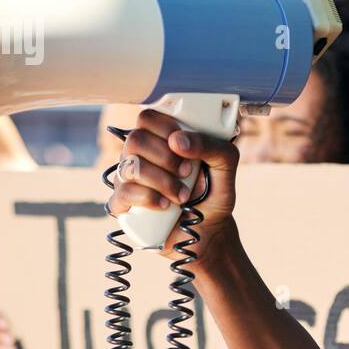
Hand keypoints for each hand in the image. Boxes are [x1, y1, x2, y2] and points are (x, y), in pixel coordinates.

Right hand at [105, 109, 240, 263]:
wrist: (209, 231)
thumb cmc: (213, 193)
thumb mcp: (225, 164)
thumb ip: (212, 145)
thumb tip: (177, 141)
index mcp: (161, 139)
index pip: (148, 117)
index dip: (165, 128)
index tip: (184, 146)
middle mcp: (141, 156)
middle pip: (135, 140)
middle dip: (166, 158)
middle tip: (187, 172)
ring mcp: (129, 180)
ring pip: (130, 167)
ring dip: (162, 181)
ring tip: (182, 196)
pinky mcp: (123, 204)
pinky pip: (123, 193)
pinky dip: (148, 199)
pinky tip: (165, 206)